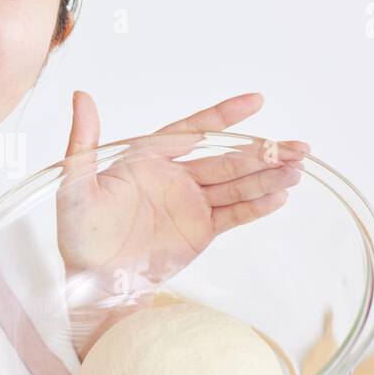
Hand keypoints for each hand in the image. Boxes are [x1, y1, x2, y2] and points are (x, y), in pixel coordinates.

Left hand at [56, 91, 308, 301]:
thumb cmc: (78, 231)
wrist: (92, 279)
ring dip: (267, 177)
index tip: (255, 101)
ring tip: (299, 168)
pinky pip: (233, 215)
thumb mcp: (74, 184)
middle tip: (298, 146)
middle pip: (225, 159)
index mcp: (148, 158)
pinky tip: (279, 197)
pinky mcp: (200, 230)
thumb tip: (81, 95)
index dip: (223, 116)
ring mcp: (191, 203)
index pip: (192, 130)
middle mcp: (176, 176)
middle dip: (262, 152)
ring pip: (236, 185)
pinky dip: (256, 207)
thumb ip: (83, 141)